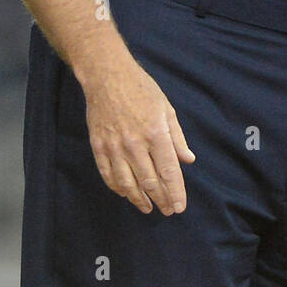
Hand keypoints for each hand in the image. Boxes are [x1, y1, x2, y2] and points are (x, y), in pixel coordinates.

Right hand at [82, 53, 195, 215]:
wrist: (107, 76)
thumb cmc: (141, 89)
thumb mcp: (166, 109)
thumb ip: (177, 137)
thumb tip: (188, 160)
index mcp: (156, 134)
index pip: (169, 171)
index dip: (175, 192)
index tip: (179, 207)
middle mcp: (135, 144)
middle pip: (150, 182)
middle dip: (161, 199)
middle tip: (167, 210)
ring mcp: (114, 146)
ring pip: (127, 183)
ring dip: (139, 199)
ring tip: (148, 207)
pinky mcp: (98, 146)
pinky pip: (108, 174)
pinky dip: (118, 188)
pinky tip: (126, 194)